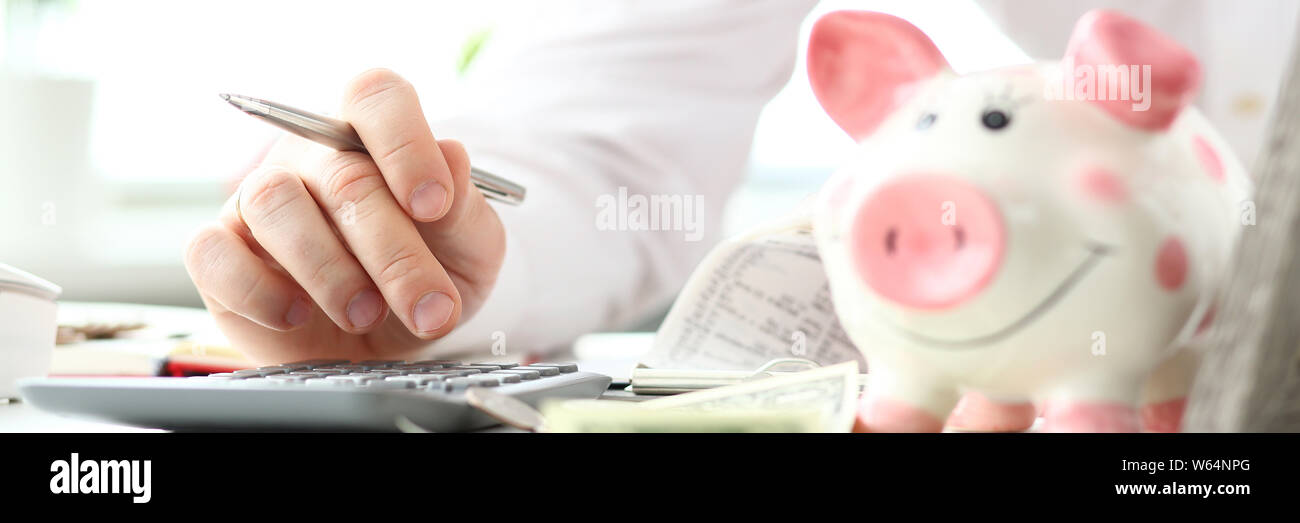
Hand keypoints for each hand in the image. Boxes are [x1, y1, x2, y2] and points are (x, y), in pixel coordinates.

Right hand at [185, 69, 505, 362]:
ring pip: (272, 202)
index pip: (376, 96)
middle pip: (342, 175)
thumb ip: (465, 211)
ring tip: (366, 315)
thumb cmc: (428, 279)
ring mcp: (256, 200)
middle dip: (394, 252)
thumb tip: (452, 156)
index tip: (435, 205)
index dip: (405, 143)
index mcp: (372, 138)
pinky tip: (297, 316)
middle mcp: (310, 157)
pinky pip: (212, 252)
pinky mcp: (218, 253)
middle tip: (428, 308)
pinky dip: (258, 291)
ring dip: (329, 271)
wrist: (388, 346)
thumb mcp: (469, 252)